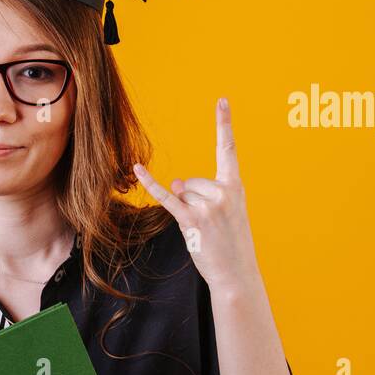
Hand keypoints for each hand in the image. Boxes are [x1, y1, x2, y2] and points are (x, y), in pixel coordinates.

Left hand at [131, 97, 261, 295]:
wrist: (236, 273)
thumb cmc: (230, 243)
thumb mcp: (224, 213)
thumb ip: (202, 193)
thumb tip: (174, 182)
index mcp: (236, 187)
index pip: (228, 150)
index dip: (225, 125)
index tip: (222, 101)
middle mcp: (224, 192)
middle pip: (190, 181)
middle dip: (191, 200)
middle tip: (209, 224)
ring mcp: (208, 206)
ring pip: (181, 193)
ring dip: (185, 210)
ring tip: (203, 230)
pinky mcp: (192, 220)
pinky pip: (167, 199)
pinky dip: (151, 184)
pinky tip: (138, 169)